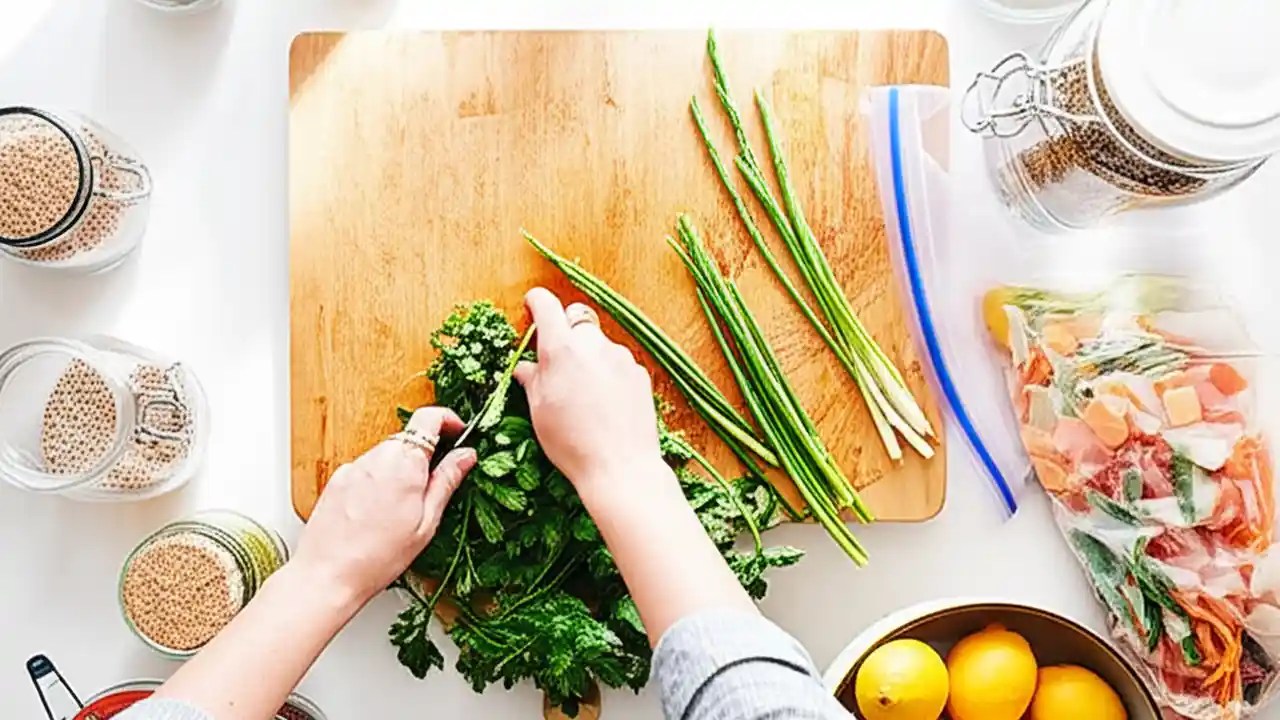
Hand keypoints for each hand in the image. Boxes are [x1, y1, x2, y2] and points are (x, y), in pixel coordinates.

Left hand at [292, 407, 475, 606]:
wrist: (327, 576)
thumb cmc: (377, 557)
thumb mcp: (426, 523)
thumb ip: (447, 481)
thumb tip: (466, 455)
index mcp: (404, 463)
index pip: (429, 417)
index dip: (449, 420)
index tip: (458, 433)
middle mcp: (377, 457)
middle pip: (408, 438)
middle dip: (425, 455)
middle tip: (435, 486)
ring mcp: (354, 467)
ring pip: (387, 455)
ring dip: (401, 471)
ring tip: (402, 509)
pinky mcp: (337, 480)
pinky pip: (367, 470)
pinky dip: (379, 483)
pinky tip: (378, 514)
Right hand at [514, 287, 664, 497]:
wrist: (620, 467)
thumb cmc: (571, 443)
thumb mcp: (539, 411)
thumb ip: (532, 379)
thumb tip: (526, 367)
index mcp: (561, 350)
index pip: (547, 305)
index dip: (536, 302)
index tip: (532, 306)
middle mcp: (594, 345)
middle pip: (577, 319)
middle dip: (566, 332)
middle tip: (557, 360)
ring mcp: (621, 357)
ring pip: (599, 342)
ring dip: (589, 355)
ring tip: (583, 392)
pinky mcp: (639, 373)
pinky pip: (618, 362)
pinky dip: (608, 372)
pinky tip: (605, 402)